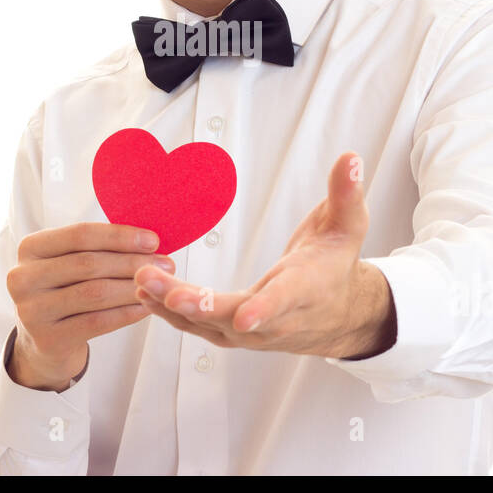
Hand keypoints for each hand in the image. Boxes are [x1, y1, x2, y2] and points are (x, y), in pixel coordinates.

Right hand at [6, 222, 174, 389]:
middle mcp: (23, 277)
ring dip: (133, 288)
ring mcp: (31, 310)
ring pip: (95, 293)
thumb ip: (98, 248)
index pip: (80, 235)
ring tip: (160, 286)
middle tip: (165, 265)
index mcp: (30, 248)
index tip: (153, 240)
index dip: (119, 236)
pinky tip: (146, 308)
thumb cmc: (65, 291)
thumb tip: (149, 241)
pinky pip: (98, 322)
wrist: (44, 340)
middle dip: (132, 263)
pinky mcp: (47, 339)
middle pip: (89, 264)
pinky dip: (126, 313)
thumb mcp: (70, 263)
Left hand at [134, 152, 395, 359]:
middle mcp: (277, 320)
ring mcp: (252, 332)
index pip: (285, 301)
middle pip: (235, 318)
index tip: (245, 315)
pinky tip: (143, 291)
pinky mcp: (232, 333)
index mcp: (306, 290)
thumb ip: (347, 194)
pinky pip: (197, 326)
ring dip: (173, 307)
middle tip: (167, 290)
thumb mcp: (348, 226)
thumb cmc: (336, 263)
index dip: (266, 309)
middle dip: (201, 307)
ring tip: (141, 281)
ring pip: (209, 325)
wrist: (338, 312)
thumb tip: (350, 159)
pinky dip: (170, 312)